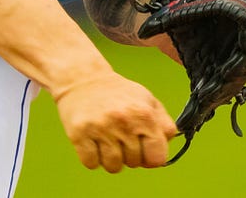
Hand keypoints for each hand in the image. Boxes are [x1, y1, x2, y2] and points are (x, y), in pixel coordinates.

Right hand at [51, 72, 177, 171]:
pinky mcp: (78, 133)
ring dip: (110, 157)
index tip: (141, 146)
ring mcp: (100, 128)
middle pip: (134, 163)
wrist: (82, 79)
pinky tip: (92, 140)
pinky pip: (91, 163)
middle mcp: (123, 121)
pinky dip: (92, 157)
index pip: (157, 158)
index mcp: (143, 114)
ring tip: (106, 138)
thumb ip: (164, 124)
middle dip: (128, 154)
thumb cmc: (118, 93)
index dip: (150, 156)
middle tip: (119, 135)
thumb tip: (167, 144)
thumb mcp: (147, 100)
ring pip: (113, 166)